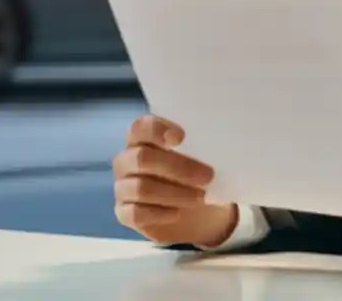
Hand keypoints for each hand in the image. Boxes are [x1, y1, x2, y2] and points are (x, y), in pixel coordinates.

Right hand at [112, 115, 237, 246]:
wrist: (194, 212)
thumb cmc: (194, 174)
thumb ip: (199, 146)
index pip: (140, 127)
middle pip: (142, 158)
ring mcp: (122, 187)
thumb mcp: (199, 157)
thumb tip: (219, 144)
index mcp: (141, 138)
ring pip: (142, 188)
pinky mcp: (124, 213)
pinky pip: (136, 213)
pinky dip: (160, 213)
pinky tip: (177, 213)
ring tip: (200, 197)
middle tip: (208, 175)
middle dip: (178, 167)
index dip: (157, 129)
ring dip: (175, 193)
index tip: (182, 137)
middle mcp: (126, 160)